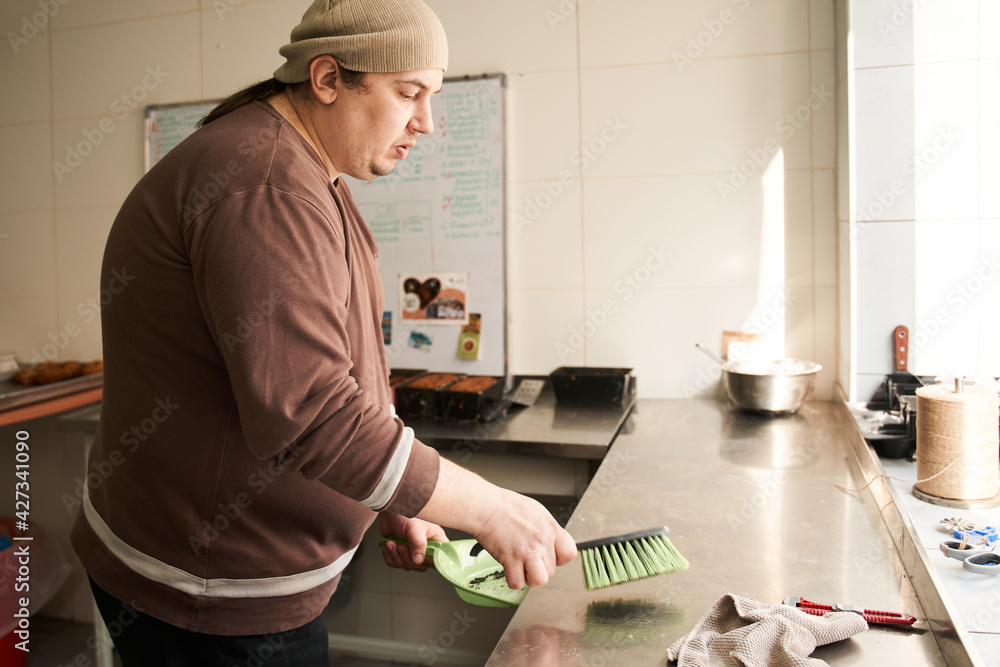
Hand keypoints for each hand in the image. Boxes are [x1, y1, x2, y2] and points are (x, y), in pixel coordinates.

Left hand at [378, 513, 447, 571]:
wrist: (390, 510)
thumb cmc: (406, 513)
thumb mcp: (415, 528)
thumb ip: (418, 544)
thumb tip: (418, 560)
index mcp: (435, 540)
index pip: (439, 558)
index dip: (430, 561)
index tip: (419, 560)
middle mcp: (425, 547)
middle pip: (420, 566)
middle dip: (407, 559)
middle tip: (401, 547)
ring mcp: (412, 551)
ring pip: (407, 566)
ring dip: (396, 557)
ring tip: (391, 544)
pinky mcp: (400, 552)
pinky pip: (395, 563)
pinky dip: (389, 557)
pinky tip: (388, 545)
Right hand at [415, 458, 577, 590]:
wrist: (487, 507)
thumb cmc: (507, 506)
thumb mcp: (536, 512)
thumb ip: (546, 529)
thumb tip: (550, 540)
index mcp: (551, 528)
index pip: (570, 553)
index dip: (560, 559)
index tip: (551, 556)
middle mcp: (542, 541)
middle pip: (552, 570)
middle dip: (539, 567)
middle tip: (526, 558)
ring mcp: (527, 551)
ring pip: (540, 580)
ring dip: (530, 578)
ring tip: (521, 568)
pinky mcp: (511, 560)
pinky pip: (518, 583)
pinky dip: (512, 580)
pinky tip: (509, 569)